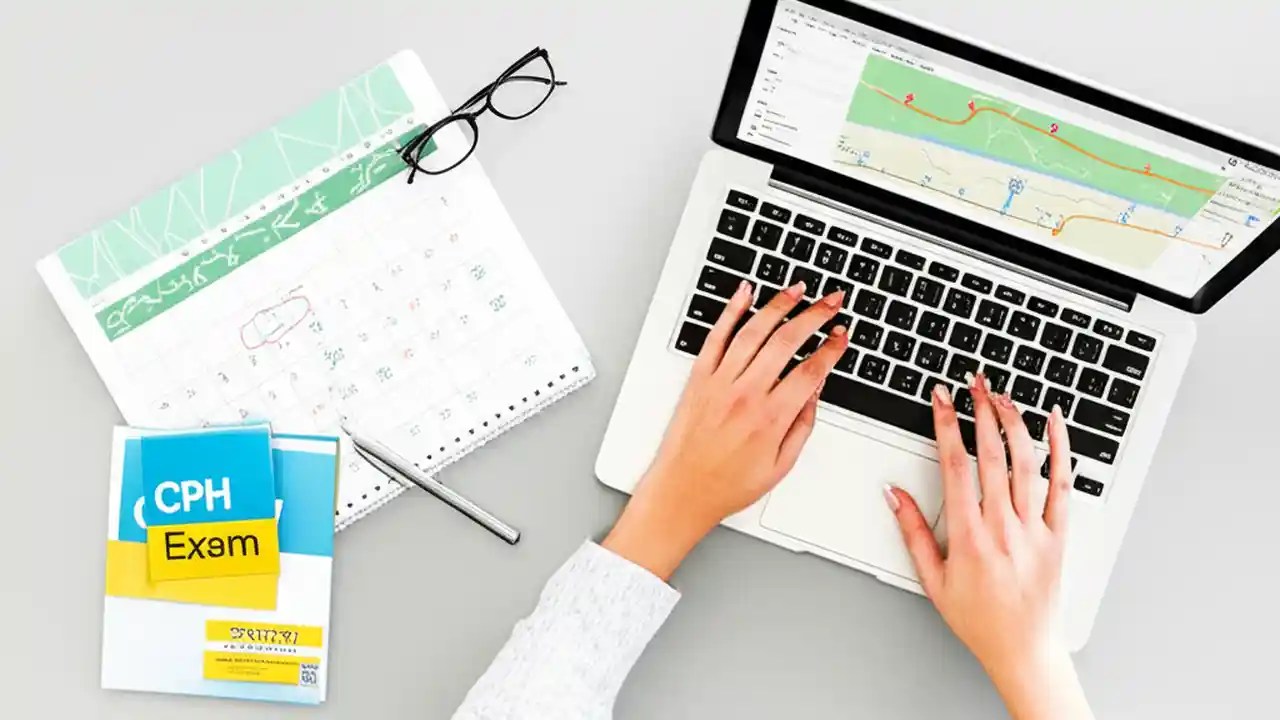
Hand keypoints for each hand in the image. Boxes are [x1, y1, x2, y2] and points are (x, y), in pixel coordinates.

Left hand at [603, 280, 847, 579]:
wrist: (681, 492)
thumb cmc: (728, 485)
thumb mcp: (780, 466)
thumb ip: (803, 425)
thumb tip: (816, 390)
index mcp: (770, 418)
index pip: (811, 370)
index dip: (832, 348)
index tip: (842, 334)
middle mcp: (745, 394)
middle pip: (787, 341)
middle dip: (815, 315)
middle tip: (832, 300)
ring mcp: (719, 382)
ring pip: (753, 331)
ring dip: (779, 305)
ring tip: (798, 289)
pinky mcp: (698, 378)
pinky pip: (716, 336)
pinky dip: (731, 310)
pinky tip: (745, 292)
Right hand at [888, 374, 1091, 719]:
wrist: (1024, 650)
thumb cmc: (978, 620)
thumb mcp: (932, 579)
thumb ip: (911, 532)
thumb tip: (894, 493)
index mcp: (969, 538)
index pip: (955, 467)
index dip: (946, 426)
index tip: (942, 399)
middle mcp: (1004, 529)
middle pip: (992, 455)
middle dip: (982, 411)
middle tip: (974, 383)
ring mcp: (1036, 530)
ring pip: (1026, 463)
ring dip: (1014, 423)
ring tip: (1003, 395)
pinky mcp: (1060, 534)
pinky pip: (1064, 484)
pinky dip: (1061, 449)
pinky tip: (1055, 423)